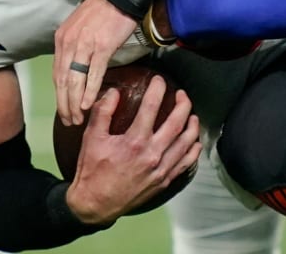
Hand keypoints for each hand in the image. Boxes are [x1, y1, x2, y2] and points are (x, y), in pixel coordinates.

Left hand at [54, 0, 138, 125]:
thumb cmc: (103, 9)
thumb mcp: (79, 26)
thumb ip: (75, 46)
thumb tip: (76, 67)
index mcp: (62, 39)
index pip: (56, 73)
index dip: (59, 95)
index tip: (63, 110)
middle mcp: (69, 43)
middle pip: (62, 81)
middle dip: (64, 105)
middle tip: (69, 121)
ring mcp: (85, 45)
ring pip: (75, 80)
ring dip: (74, 103)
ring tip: (78, 118)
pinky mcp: (103, 46)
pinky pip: (93, 73)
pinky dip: (89, 90)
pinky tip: (87, 104)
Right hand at [65, 76, 200, 223]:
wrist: (95, 205)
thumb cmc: (92, 171)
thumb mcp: (91, 138)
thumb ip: (103, 112)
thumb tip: (113, 92)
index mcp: (134, 141)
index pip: (151, 107)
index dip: (157, 89)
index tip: (159, 80)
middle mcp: (152, 154)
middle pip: (176, 123)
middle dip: (183, 104)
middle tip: (182, 94)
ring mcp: (160, 169)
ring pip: (186, 143)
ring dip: (192, 126)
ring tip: (192, 115)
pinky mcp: (164, 181)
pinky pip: (185, 163)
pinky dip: (193, 151)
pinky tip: (194, 142)